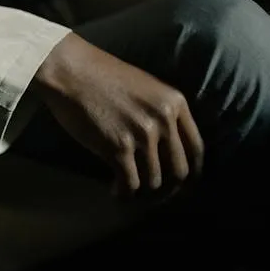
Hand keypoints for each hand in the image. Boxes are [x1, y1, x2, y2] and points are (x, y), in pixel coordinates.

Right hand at [32, 33, 204, 194]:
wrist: (72, 72)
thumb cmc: (102, 78)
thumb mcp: (145, 89)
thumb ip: (160, 113)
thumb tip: (163, 147)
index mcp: (175, 104)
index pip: (197, 149)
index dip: (193, 174)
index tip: (183, 186)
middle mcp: (164, 121)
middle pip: (179, 171)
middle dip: (167, 191)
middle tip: (153, 198)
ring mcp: (142, 135)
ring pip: (153, 181)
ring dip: (141, 194)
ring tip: (128, 193)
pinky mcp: (117, 148)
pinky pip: (129, 183)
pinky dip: (123, 193)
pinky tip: (114, 192)